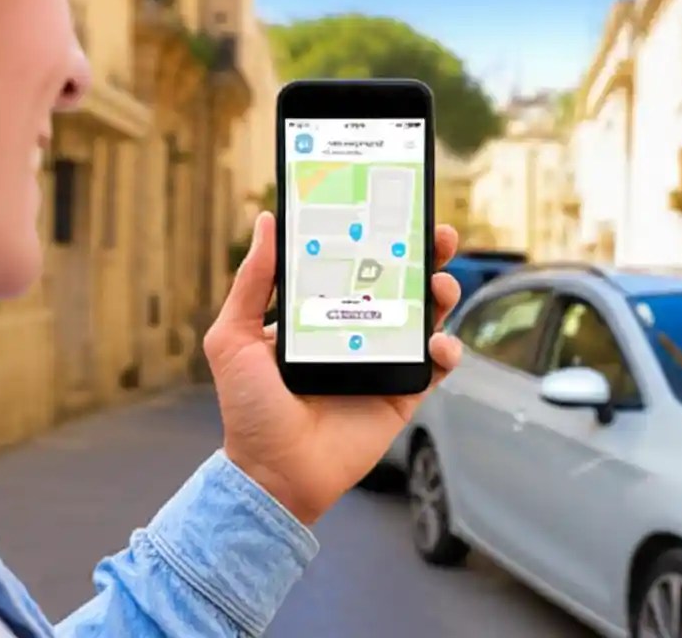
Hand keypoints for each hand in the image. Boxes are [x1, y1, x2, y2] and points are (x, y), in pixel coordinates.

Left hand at [202, 212, 463, 524]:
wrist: (275, 474)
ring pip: (426, 315)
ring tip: (440, 284)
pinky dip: (447, 349)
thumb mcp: (234, 338)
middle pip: (401, 282)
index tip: (394, 207)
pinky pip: (436, 365)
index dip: (377, 235)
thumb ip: (251, 282)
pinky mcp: (404, 393)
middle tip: (440, 236)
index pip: (354, 263)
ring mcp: (383, 360)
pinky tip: (438, 343)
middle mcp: (356, 330)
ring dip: (442, 293)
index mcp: (320, 312)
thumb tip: (267, 221)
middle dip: (426, 254)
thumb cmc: (249, 410)